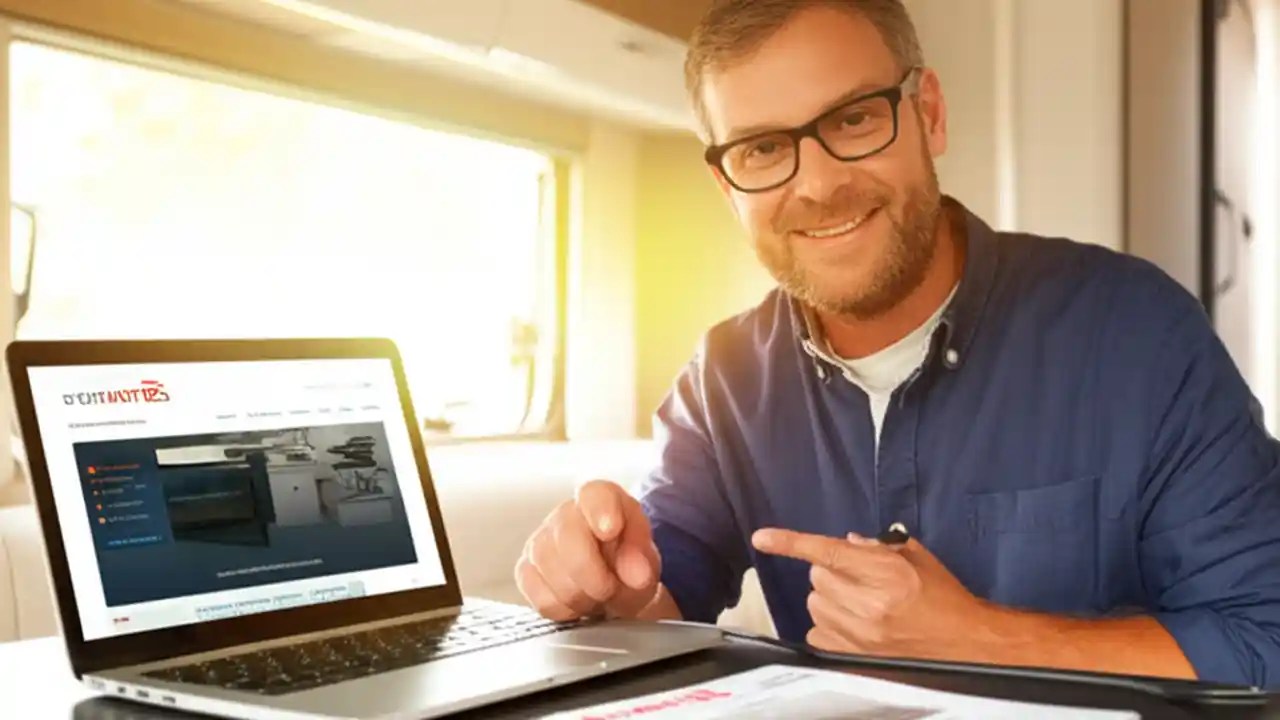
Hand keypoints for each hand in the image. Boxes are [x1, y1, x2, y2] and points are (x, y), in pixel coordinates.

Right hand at [515, 480, 661, 620]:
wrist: (611, 584)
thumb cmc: (627, 565)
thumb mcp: (646, 560)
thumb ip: (643, 562)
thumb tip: (636, 575)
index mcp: (600, 500)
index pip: (594, 495)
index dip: (601, 511)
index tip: (610, 530)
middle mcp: (565, 515)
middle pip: (566, 536)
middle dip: (593, 574)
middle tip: (611, 590)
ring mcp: (539, 542)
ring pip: (551, 570)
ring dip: (581, 596)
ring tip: (598, 597)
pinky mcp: (525, 572)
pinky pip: (540, 596)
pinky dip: (564, 609)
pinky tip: (577, 603)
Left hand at [753, 529, 999, 661]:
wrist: (968, 644)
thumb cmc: (944, 598)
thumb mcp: (917, 560)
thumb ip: (878, 548)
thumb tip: (845, 541)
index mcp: (886, 573)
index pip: (827, 551)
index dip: (790, 543)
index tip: (762, 537)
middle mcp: (869, 604)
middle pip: (817, 577)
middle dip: (832, 572)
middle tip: (857, 578)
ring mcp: (859, 635)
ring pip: (815, 604)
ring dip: (830, 599)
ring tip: (859, 603)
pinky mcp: (854, 658)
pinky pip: (818, 634)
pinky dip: (830, 626)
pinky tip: (853, 626)